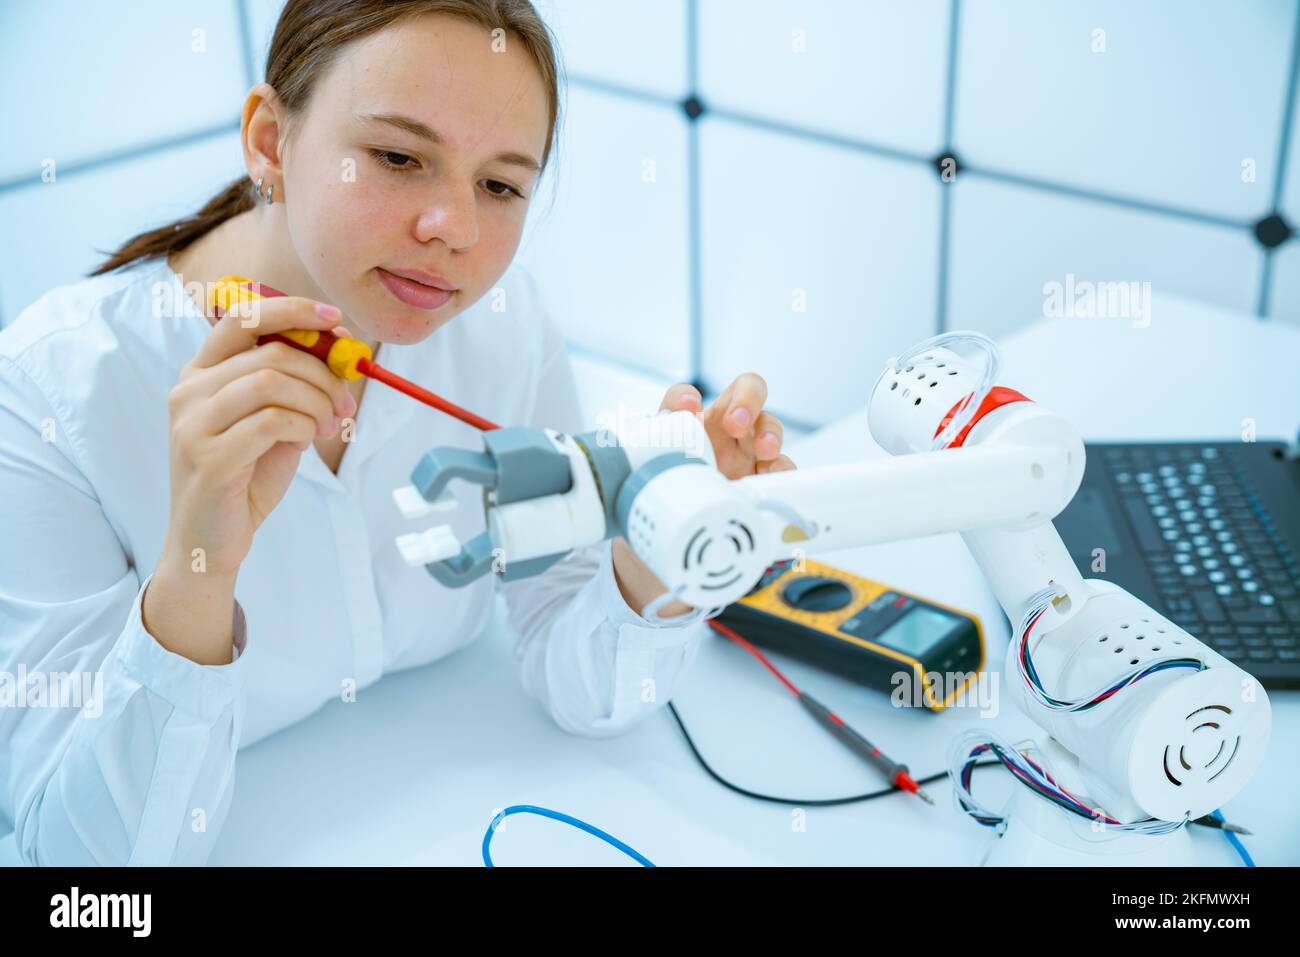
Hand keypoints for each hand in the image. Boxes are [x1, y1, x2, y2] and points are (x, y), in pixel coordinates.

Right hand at [144, 295, 355, 663]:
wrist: (210, 541)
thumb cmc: (246, 478)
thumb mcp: (275, 424)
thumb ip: (296, 388)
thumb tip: (342, 353)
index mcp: (201, 373)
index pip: (243, 318)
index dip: (293, 311)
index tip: (336, 320)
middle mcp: (188, 391)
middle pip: (270, 353)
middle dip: (323, 373)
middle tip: (347, 400)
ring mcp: (192, 424)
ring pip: (271, 382)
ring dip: (316, 401)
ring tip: (332, 423)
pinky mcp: (207, 457)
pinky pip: (271, 422)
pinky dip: (303, 425)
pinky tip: (310, 438)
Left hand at [611, 373, 796, 620]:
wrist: (683, 538)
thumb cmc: (667, 500)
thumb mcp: (649, 486)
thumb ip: (640, 476)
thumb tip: (622, 477)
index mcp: (688, 427)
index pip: (683, 398)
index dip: (684, 398)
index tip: (685, 408)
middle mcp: (722, 432)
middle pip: (745, 392)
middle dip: (746, 400)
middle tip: (735, 424)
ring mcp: (748, 453)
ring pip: (769, 427)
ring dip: (769, 433)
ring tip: (764, 450)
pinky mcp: (766, 479)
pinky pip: (783, 470)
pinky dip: (784, 472)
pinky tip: (776, 480)